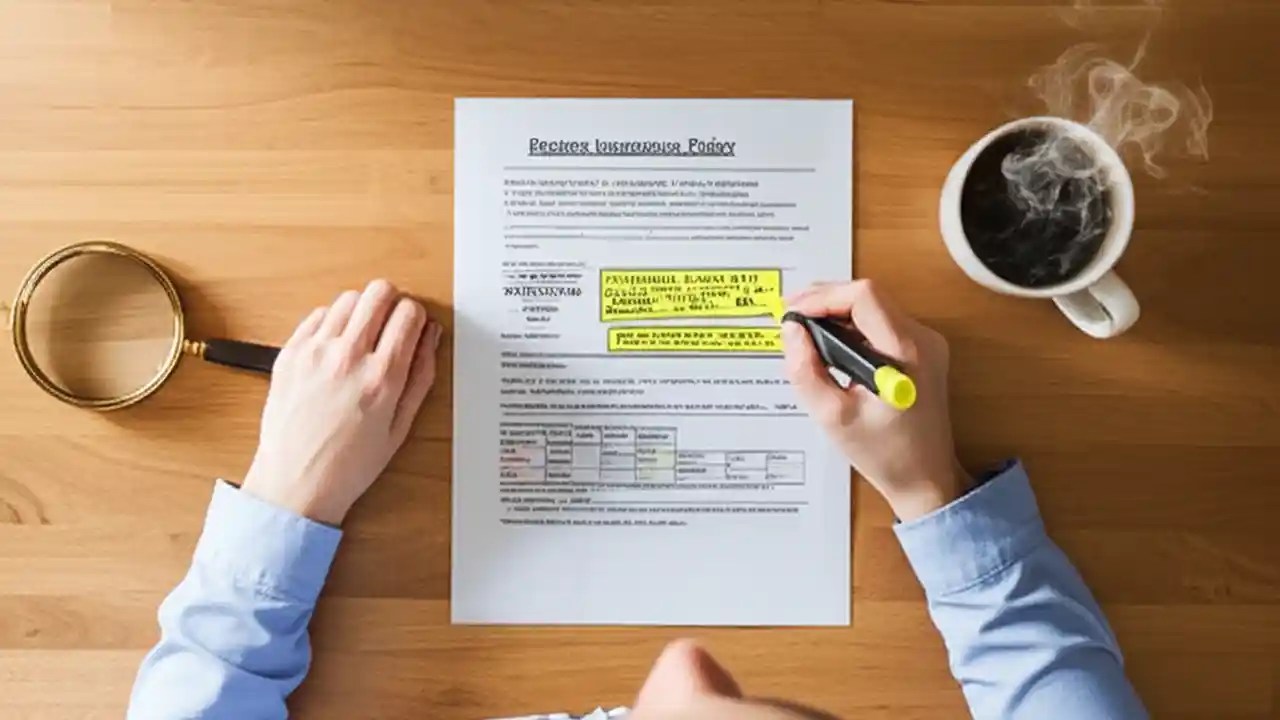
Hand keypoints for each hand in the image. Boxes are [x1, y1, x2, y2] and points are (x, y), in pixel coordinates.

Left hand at [241, 279, 441, 524]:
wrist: (295, 483)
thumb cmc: (349, 464)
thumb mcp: (400, 426)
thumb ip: (421, 375)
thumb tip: (430, 335)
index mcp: (382, 377)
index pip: (409, 313)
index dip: (417, 316)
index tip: (413, 328)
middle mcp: (348, 357)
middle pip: (379, 292)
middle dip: (392, 302)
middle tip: (390, 324)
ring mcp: (315, 352)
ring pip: (348, 297)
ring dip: (362, 309)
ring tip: (362, 337)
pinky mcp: (290, 353)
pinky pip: (318, 314)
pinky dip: (332, 322)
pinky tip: (336, 347)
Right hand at [781, 280, 968, 520]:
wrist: (925, 477)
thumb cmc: (882, 453)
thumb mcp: (832, 417)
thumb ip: (806, 370)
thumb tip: (791, 330)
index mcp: (905, 352)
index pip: (863, 297)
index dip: (823, 297)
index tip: (793, 313)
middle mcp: (922, 339)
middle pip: (868, 296)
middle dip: (825, 301)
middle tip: (791, 318)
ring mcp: (926, 343)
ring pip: (874, 306)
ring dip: (837, 312)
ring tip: (804, 330)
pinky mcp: (922, 350)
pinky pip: (881, 323)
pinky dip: (852, 325)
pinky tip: (829, 342)